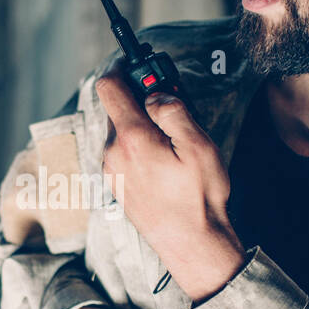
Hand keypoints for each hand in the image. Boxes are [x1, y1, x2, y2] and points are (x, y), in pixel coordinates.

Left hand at [95, 72, 247, 302]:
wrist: (191, 244)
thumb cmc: (199, 198)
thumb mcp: (197, 146)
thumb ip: (173, 111)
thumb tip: (155, 93)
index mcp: (131, 138)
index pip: (109, 87)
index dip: (123, 68)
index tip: (138, 64)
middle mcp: (113, 153)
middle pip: (118, 108)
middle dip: (142, 100)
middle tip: (173, 105)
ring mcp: (111, 171)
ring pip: (121, 131)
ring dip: (142, 126)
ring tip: (174, 140)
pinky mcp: (116, 184)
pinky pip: (123, 152)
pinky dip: (139, 146)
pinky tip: (164, 161)